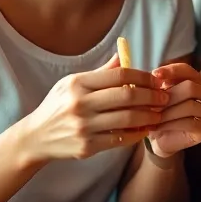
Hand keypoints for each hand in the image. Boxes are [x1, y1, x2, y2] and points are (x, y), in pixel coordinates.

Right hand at [22, 56, 167, 162]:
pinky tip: (145, 129)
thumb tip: (123, 55)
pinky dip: (137, 133)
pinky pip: (120, 138)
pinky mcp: (87, 146)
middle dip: (152, 96)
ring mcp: (83, 126)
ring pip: (127, 118)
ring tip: (159, 113)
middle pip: (127, 95)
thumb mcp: (72, 83)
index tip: (156, 80)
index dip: (143, 76)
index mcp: (78, 83)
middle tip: (164, 97)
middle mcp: (80, 103)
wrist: (36, 137)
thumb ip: (100, 72)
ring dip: (149, 115)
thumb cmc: (59, 106)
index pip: (120, 75)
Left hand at [148, 62, 200, 156]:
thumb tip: (155, 77)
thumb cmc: (159, 113)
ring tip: (151, 117)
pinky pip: (189, 123)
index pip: (186, 70)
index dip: (171, 71)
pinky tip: (157, 126)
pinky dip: (170, 124)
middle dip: (167, 96)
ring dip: (167, 112)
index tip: (154, 75)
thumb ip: (158, 85)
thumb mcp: (156, 95)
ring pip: (190, 106)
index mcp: (194, 81)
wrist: (160, 138)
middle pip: (190, 87)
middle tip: (151, 105)